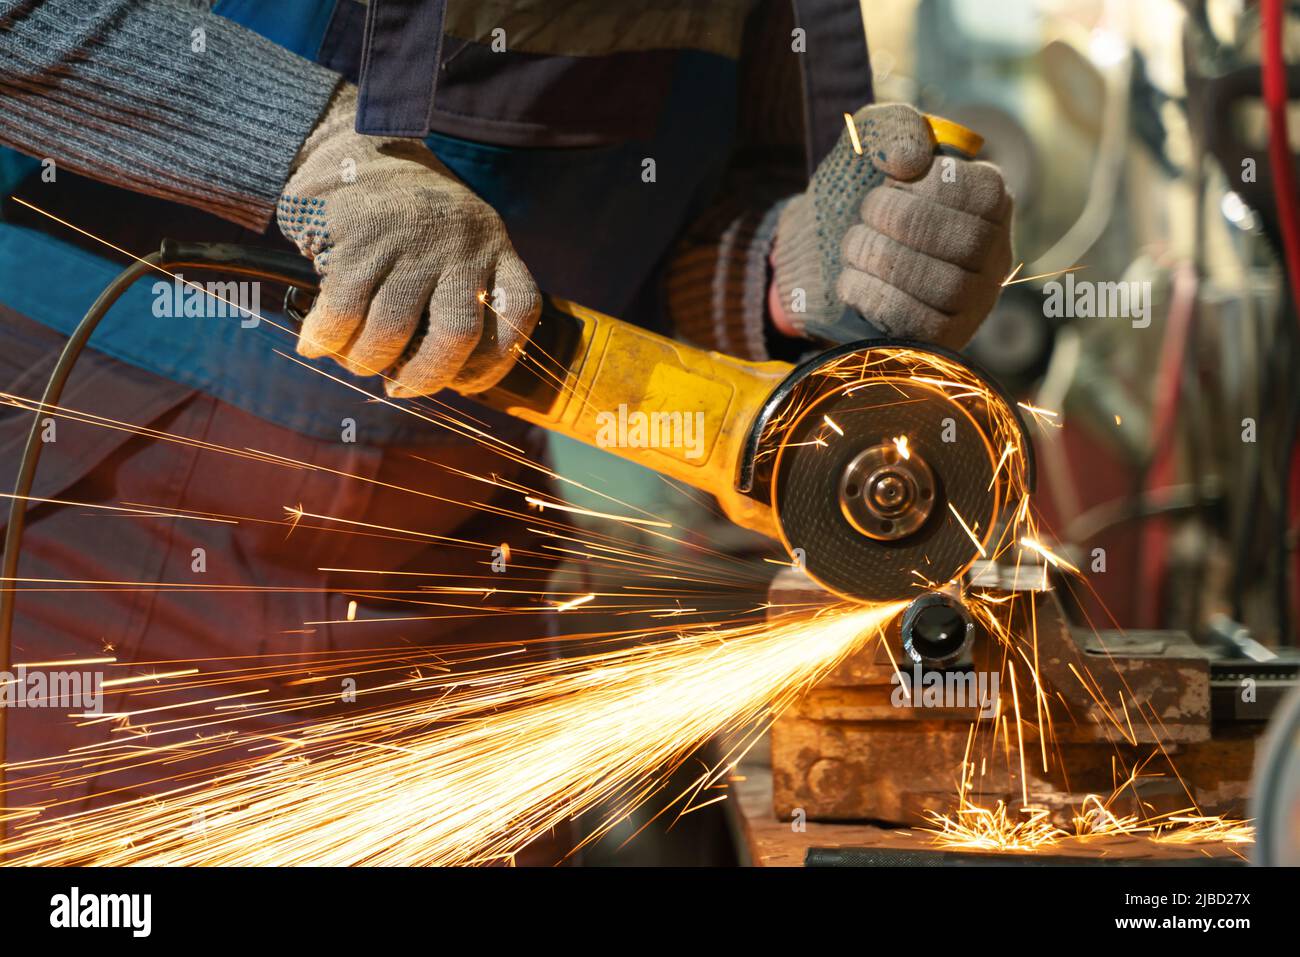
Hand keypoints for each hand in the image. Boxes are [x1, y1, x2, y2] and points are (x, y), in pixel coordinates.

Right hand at [278, 84, 539, 396]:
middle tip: (400, 387)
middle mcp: (461, 242)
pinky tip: (315, 344)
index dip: (497, 361)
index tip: (465, 382)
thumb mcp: (458, 241)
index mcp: (494, 246)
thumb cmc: (410, 218)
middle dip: (425, 378)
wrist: (355, 148)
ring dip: (366, 361)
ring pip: (391, 330)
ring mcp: (410, 238)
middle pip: (456, 335)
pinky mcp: (358, 235)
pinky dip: (326, 338)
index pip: (518, 310)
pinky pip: (342, 310)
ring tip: (356, 362)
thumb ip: (460, 295)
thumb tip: (434, 377)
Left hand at [770, 103, 1012, 350]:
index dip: (928, 187)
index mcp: (988, 202)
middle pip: (965, 242)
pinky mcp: (942, 341)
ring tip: (853, 247)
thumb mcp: (870, 143)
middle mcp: (993, 253)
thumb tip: (912, 159)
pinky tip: (851, 281)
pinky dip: (875, 298)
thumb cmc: (854, 194)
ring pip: (944, 286)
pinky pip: (921, 325)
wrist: (814, 253)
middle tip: (863, 215)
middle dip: (900, 223)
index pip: (984, 193)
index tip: (889, 182)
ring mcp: (973, 303)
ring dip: (882, 260)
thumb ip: (893, 126)